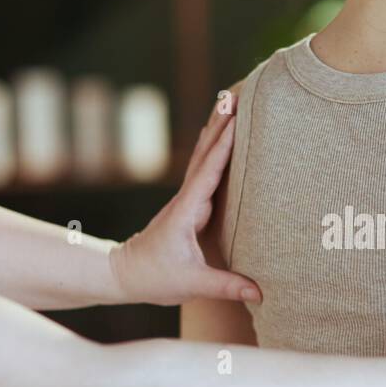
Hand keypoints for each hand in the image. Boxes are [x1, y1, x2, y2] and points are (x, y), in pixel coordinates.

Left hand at [109, 98, 261, 306]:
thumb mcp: (191, 284)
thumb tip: (260, 292)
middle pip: (205, 153)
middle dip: (221, 124)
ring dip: (217, 129)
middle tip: (236, 94)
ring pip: (203, 157)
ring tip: (230, 102)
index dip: (224, 147)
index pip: (209, 173)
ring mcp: (187, 199)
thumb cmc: (154, 278)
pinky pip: (205, 169)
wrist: (125, 275)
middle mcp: (186, 198)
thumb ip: (226, 286)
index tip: (237, 121)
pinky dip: (214, 147)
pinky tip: (221, 135)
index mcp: (187, 211)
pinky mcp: (190, 205)